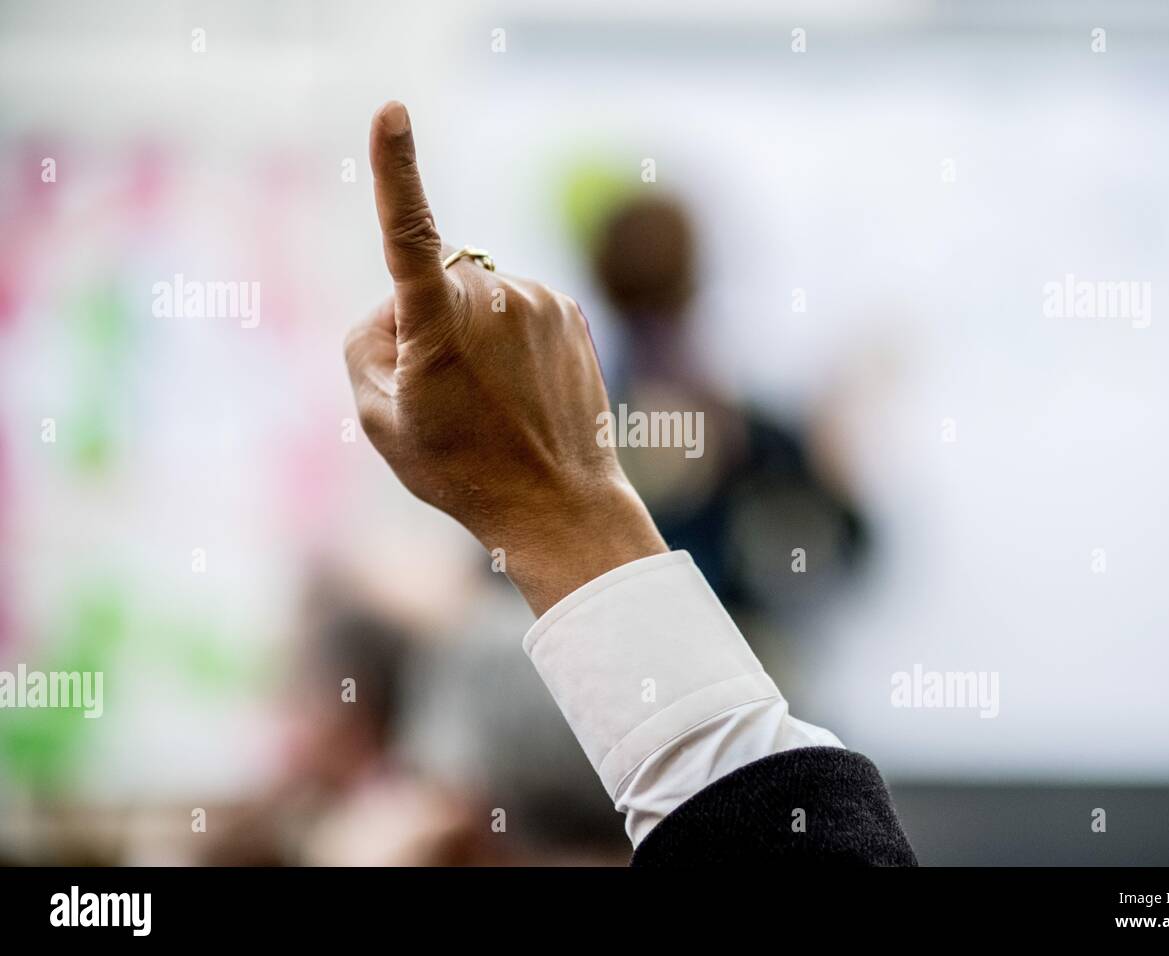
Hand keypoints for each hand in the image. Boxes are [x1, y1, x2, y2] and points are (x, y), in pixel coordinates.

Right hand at [344, 101, 666, 613]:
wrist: (559, 504)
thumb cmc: (461, 469)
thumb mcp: (378, 419)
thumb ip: (365, 343)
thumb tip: (396, 303)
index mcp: (441, 324)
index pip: (408, 232)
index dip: (394, 170)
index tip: (392, 113)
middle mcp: (494, 298)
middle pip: (429, 282)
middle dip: (420, 319)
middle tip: (440, 392)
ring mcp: (538, 300)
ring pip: (475, 294)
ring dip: (469, 329)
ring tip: (489, 399)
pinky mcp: (568, 310)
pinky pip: (515, 305)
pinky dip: (508, 334)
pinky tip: (520, 387)